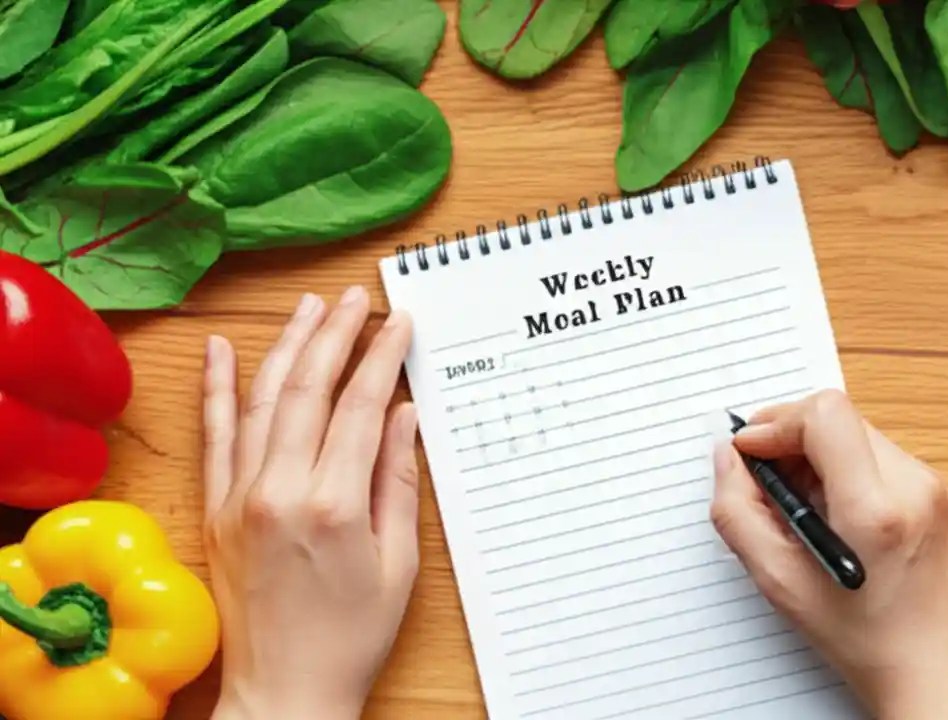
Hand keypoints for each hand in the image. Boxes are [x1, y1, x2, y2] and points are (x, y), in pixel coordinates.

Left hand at [201, 286, 420, 719]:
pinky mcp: (216, 510)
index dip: (382, 357)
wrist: (284, 691)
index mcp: (333, 504)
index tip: (399, 323)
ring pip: (262, 401)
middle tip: (356, 299)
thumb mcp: (396, 564)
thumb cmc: (350, 637)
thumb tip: (404, 417)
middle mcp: (280, 490)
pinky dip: (216, 389)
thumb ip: (398, 482)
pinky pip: (215, 436)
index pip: (361, 407)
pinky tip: (220, 351)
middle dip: (336, 335)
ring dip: (287, 348)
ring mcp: (241, 497)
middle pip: (308, 390)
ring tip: (308, 308)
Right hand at [710, 390, 947, 719]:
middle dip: (790, 437)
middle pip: (837, 418)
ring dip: (814, 454)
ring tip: (797, 504)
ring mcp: (931, 486)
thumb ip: (740, 514)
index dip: (776, 423)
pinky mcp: (936, 493)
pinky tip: (828, 512)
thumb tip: (729, 461)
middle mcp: (912, 486)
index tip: (749, 450)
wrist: (935, 671)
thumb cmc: (866, 641)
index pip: (825, 415)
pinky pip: (876, 454)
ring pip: (855, 432)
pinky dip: (841, 468)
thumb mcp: (781, 582)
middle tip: (763, 479)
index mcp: (875, 509)